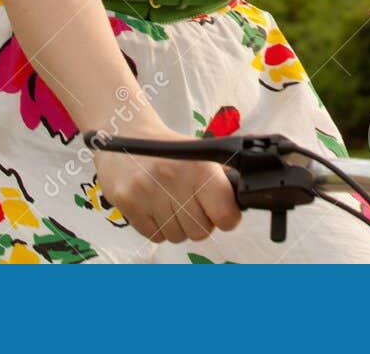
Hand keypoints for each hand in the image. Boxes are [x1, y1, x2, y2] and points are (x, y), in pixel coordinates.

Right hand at [91, 123, 242, 243]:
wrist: (126, 133)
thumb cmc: (169, 148)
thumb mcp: (201, 154)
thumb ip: (222, 178)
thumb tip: (244, 199)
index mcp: (199, 166)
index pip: (225, 215)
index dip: (226, 216)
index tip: (220, 210)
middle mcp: (174, 179)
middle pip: (201, 232)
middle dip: (200, 222)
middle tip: (191, 203)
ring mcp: (148, 193)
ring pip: (177, 237)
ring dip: (177, 226)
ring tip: (170, 202)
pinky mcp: (127, 203)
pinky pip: (155, 236)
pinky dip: (158, 227)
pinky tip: (154, 206)